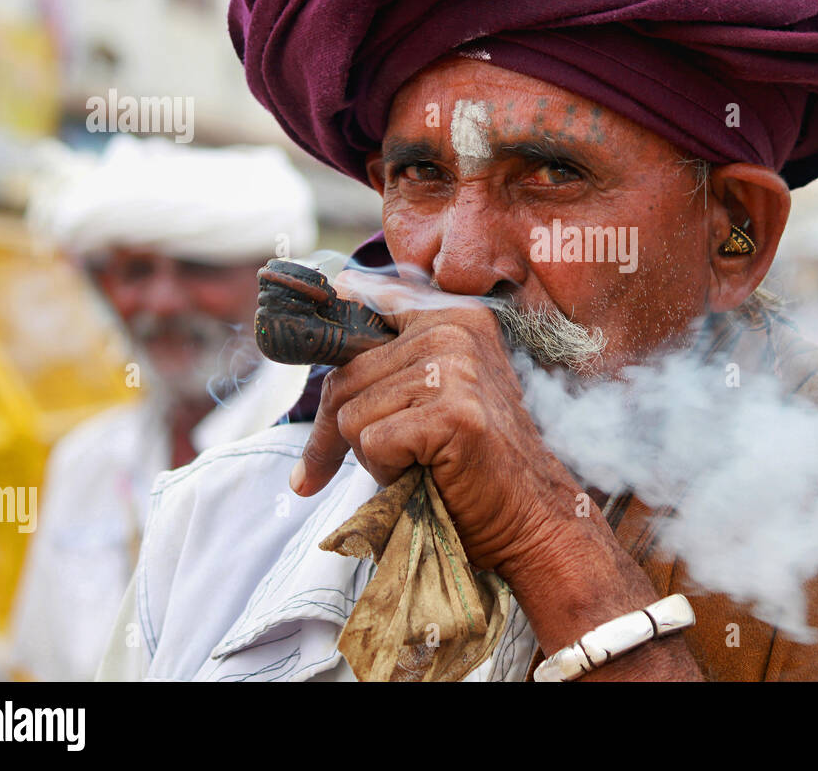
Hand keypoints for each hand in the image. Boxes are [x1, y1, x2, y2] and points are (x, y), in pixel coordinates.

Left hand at [290, 269, 585, 576]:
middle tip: (322, 473)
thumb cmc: (473, 461)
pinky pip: (371, 443)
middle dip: (332, 433)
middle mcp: (455, 328)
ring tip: (418, 464)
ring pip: (352, 413)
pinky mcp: (451, 411)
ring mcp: (456, 367)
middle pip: (343, 376)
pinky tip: (429, 474)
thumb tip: (328, 300)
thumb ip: (389, 356)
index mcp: (452, 313)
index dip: (324, 323)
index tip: (286, 319)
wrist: (531, 517)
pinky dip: (387, 473)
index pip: (362, 303)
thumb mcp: (434, 390)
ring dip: (372, 455)